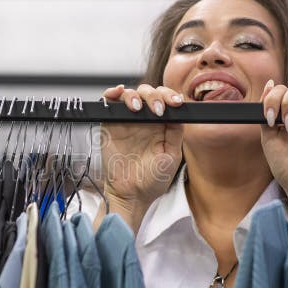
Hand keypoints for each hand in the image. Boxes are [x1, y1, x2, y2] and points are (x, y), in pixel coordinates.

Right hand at [98, 84, 183, 226]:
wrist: (131, 194)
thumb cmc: (152, 179)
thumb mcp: (171, 156)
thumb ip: (175, 133)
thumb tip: (178, 112)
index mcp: (161, 125)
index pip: (166, 100)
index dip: (170, 96)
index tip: (175, 103)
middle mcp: (144, 120)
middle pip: (148, 93)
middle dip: (154, 96)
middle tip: (157, 110)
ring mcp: (126, 121)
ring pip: (129, 94)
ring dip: (134, 95)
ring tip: (137, 107)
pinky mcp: (109, 124)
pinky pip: (108, 102)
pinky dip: (111, 93)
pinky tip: (118, 93)